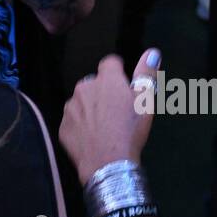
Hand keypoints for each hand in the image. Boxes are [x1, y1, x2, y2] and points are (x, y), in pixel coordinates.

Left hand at [59, 48, 160, 181]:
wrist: (109, 163)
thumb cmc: (130, 130)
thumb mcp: (145, 102)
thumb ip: (147, 74)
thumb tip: (152, 52)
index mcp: (106, 80)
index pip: (110, 63)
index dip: (119, 72)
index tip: (125, 86)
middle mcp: (84, 88)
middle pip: (94, 83)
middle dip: (104, 92)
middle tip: (117, 112)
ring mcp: (70, 107)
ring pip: (82, 102)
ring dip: (91, 108)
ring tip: (105, 128)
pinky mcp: (63, 127)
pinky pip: (73, 121)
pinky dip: (81, 126)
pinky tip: (93, 138)